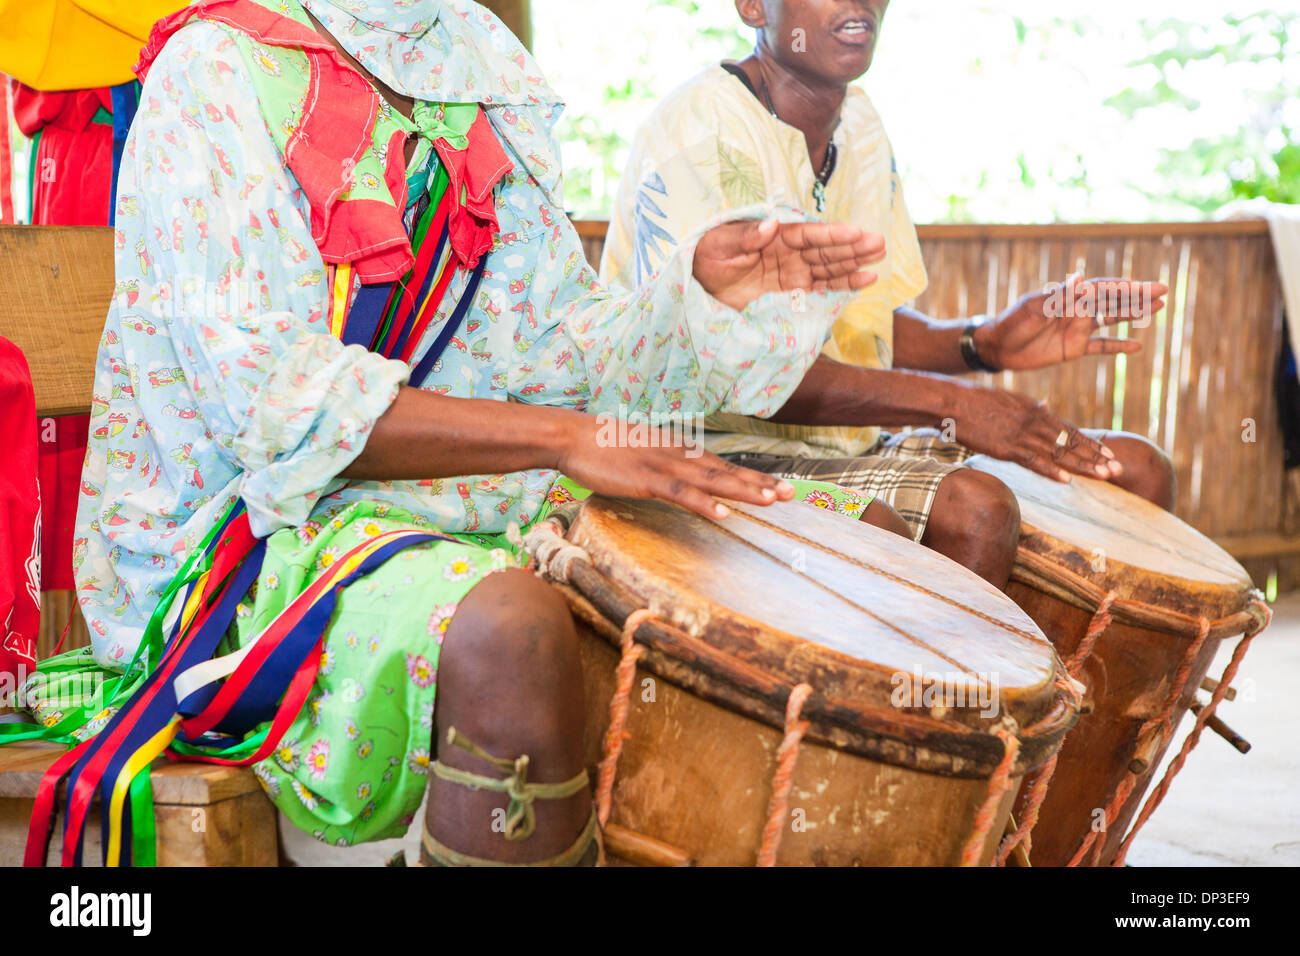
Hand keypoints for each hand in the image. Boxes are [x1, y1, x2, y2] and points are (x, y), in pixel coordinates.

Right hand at [554, 415, 795, 519]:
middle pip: (726, 472)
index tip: (779, 487)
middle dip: (760, 484)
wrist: (574, 436)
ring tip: (770, 502)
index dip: (752, 477)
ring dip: (742, 491)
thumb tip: (681, 479)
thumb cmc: (605, 446)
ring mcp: (664, 465)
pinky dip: (704, 503)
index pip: (722, 466)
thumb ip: (664, 465)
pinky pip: (681, 493)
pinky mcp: (647, 478)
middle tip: (791, 494)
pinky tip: (724, 512)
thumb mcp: (643, 454)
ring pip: (711, 481)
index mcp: (679, 450)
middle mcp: (679, 454)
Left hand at [692, 219, 884, 311]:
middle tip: (879, 243)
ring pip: (829, 268)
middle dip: (852, 247)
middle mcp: (789, 253)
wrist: (697, 284)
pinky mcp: (791, 294)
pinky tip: (864, 280)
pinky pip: (822, 289)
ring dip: (853, 264)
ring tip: (878, 259)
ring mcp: (792, 274)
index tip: (856, 232)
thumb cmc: (705, 256)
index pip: (809, 235)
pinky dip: (842, 285)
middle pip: (826, 250)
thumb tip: (770, 226)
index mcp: (775, 236)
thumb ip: (745, 237)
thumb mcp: (720, 243)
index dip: (832, 234)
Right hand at [949, 387, 1124, 483]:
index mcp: (1035, 410)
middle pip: (1071, 442)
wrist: (951, 401)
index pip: (1069, 429)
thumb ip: (1030, 404)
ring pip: (1058, 452)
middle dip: (1097, 456)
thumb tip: (1046, 404)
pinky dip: (1051, 471)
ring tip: (1106, 476)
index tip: (1109, 453)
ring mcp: (1021, 434)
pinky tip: (1068, 480)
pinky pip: (1033, 461)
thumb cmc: (973, 400)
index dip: (1091, 443)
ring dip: (1083, 466)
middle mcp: (1034, 421)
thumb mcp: (1008, 398)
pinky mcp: (1006, 447)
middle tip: (1119, 468)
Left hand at [976, 275, 1166, 370]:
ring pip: (1112, 320)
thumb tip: (1081, 277)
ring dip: (1133, 315)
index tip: (1145, 285)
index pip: (1102, 290)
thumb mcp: (1034, 308)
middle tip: (1163, 292)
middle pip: (1113, 302)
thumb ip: (1059, 296)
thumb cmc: (1013, 322)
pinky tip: (1137, 346)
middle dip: (1137, 297)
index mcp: (1069, 297)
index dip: (1124, 287)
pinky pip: (1100, 347)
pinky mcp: (1073, 349)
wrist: (998, 346)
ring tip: (1158, 309)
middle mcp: (1077, 310)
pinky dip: (1118, 346)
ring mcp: (1078, 329)